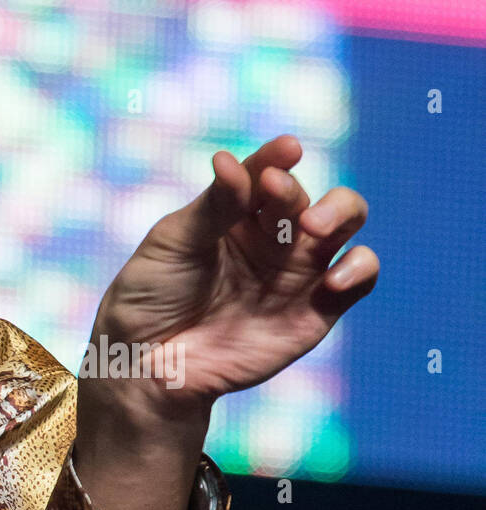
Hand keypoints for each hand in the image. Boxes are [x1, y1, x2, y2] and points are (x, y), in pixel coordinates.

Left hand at [88, 133, 378, 420]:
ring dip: (340, 214)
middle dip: (300, 191)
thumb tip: (230, 159)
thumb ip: (212, 207)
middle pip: (307, 196)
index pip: (264, 174)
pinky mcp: (316, 311)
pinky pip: (358, 280)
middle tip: (278, 194)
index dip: (276, 157)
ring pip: (343, 227)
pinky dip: (360, 268)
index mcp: (233, 212)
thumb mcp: (173, 242)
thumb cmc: (150, 295)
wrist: (149, 362)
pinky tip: (334, 276)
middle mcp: (270, 237)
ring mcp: (295, 272)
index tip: (288, 148)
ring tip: (312, 227)